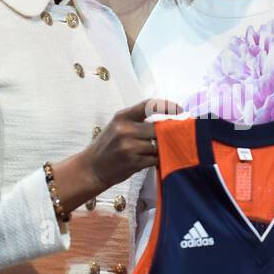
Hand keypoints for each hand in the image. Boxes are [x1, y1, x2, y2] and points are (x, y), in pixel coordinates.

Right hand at [51, 98, 181, 210]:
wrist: (92, 168)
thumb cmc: (108, 146)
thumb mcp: (118, 126)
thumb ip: (138, 121)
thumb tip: (167, 121)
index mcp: (122, 116)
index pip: (149, 105)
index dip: (168, 106)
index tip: (180, 111)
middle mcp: (125, 129)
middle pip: (158, 128)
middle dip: (169, 132)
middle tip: (178, 135)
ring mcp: (129, 146)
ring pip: (159, 145)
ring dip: (164, 148)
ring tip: (164, 149)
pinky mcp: (134, 162)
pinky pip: (156, 158)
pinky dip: (159, 159)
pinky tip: (156, 159)